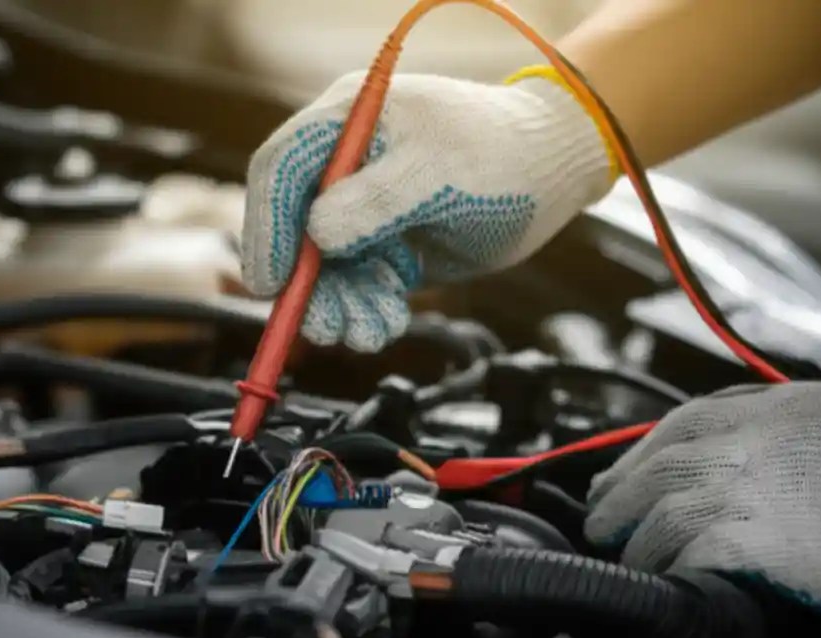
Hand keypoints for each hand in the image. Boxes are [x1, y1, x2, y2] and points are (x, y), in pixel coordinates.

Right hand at [241, 70, 613, 351]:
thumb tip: (318, 235)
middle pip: (292, 227)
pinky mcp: (381, 240)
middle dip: (306, 283)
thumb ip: (374, 202)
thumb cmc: (503, 156)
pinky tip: (386, 322)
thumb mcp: (439, 175)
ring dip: (339, 305)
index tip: (273, 282)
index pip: (279, 171)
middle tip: (325, 327)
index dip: (267, 228)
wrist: (553, 171)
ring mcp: (360, 204)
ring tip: (368, 332)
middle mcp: (343, 163)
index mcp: (346, 122)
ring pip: (323, 266)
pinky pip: (355, 282)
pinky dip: (365, 307)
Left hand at [586, 382, 820, 629]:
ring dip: (634, 536)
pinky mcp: (760, 539)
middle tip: (601, 512)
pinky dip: (667, 565)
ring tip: (621, 553)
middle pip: (663, 458)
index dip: (648, 446)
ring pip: (663, 506)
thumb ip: (808, 436)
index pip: (692, 416)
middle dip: (621, 489)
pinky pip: (687, 550)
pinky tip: (664, 577)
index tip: (628, 466)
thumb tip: (781, 460)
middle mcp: (762, 437)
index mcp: (788, 406)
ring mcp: (757, 485)